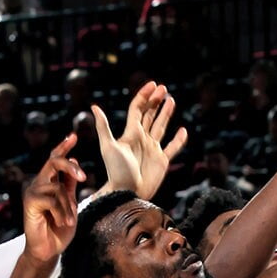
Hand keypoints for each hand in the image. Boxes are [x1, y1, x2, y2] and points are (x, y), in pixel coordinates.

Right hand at [22, 136, 84, 263]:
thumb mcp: (70, 203)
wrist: (48, 250)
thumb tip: (74, 159)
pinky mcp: (30, 203)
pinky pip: (51, 200)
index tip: (73, 136)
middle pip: (53, 163)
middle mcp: (39, 184)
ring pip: (57, 187)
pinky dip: (61, 212)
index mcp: (49, 182)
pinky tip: (63, 222)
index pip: (55, 159)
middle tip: (84, 177)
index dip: (63, 147)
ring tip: (68, 220)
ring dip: (68, 206)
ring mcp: (32, 192)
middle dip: (70, 167)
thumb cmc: (59, 229)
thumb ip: (70, 184)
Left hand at [94, 81, 187, 197]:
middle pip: (149, 115)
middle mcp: (142, 139)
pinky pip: (172, 147)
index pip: (138, 109)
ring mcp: (152, 149)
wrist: (126, 193)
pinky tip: (183, 130)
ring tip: (171, 100)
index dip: (145, 96)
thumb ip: (103, 127)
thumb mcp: (108, 147)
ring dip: (165, 113)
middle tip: (163, 88)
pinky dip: (178, 139)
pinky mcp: (161, 161)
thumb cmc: (116, 171)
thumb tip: (94, 106)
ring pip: (160, 127)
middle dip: (156, 101)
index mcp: (131, 133)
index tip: (153, 84)